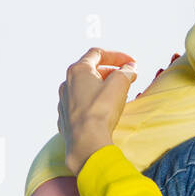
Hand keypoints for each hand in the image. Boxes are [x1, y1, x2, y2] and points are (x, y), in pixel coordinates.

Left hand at [58, 48, 137, 172]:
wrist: (86, 142)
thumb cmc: (100, 111)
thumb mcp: (119, 85)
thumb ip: (125, 72)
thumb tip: (130, 68)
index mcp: (78, 70)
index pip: (98, 53)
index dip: (117, 56)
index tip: (131, 63)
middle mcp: (67, 83)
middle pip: (91, 70)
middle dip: (111, 72)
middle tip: (126, 78)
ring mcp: (64, 101)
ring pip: (84, 88)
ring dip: (101, 88)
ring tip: (116, 95)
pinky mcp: (65, 118)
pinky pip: (80, 105)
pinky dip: (93, 103)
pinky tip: (102, 111)